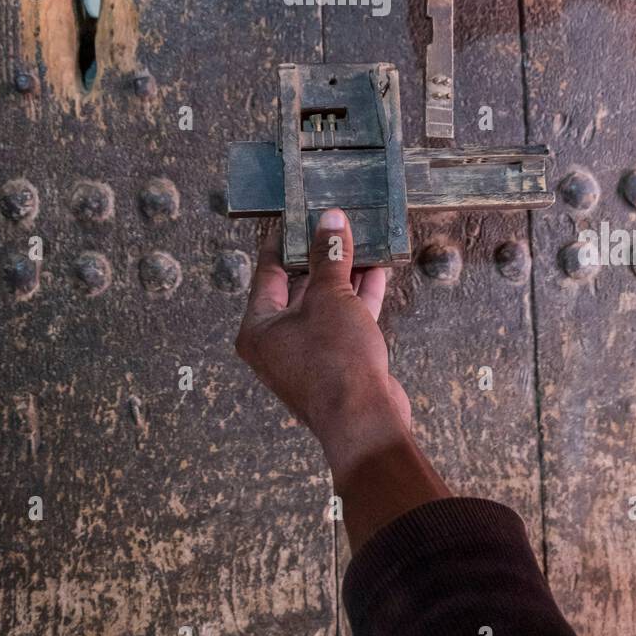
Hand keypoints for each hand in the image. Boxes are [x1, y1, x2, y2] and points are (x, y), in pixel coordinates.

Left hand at [236, 209, 410, 464]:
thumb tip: (331, 220)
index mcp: (259, 327)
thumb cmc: (335, 360)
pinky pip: (343, 322)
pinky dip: (358, 298)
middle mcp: (277, 342)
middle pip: (298, 287)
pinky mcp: (336, 364)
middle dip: (320, 257)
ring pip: (325, 304)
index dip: (285, 240)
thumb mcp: (330, 297)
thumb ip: (330, 256)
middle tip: (334, 226)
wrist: (364, 420)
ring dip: (344, 275)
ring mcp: (308, 355)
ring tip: (361, 243)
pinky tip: (376, 271)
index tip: (298, 216)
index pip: (268, 271)